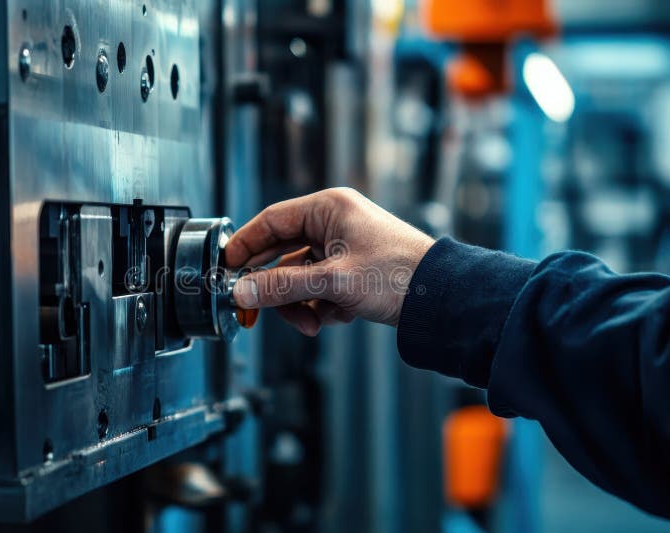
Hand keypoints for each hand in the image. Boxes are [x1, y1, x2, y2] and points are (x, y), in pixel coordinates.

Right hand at [226, 188, 434, 335]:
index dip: (246, 245)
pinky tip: (342, 315)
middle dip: (278, 287)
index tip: (227, 268)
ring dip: (302, 304)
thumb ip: (282, 286)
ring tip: (315, 322)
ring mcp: (343, 248)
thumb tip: (242, 292)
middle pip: (283, 254)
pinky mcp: (352, 270)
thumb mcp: (332, 282)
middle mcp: (333, 223)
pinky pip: (319, 288)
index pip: (272, 221)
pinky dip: (323, 307)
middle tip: (259, 307)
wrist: (442, 298)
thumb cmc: (398, 274)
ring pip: (300, 277)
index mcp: (328, 209)